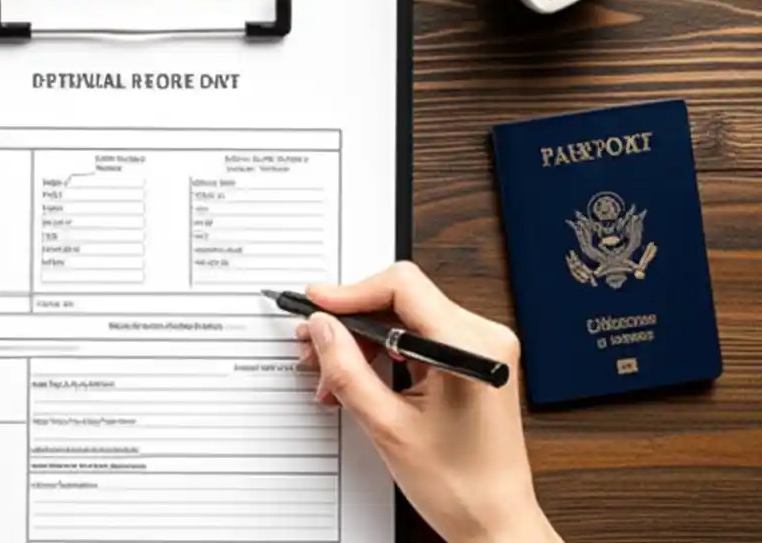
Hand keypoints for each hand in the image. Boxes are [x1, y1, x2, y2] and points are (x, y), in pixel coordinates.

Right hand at [296, 262, 561, 542]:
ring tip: (330, 374)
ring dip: (362, 342)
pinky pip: (417, 339)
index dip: (351, 292)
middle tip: (313, 343)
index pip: (402, 287)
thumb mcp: (388, 426)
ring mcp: (480, 349)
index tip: (317, 305)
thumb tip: (322, 329)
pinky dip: (382, 354)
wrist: (494, 521)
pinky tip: (356, 379)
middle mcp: (484, 338)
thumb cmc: (461, 486)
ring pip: (404, 320)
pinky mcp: (471, 361)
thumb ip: (348, 370)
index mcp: (472, 347)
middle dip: (351, 322)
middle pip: (401, 300)